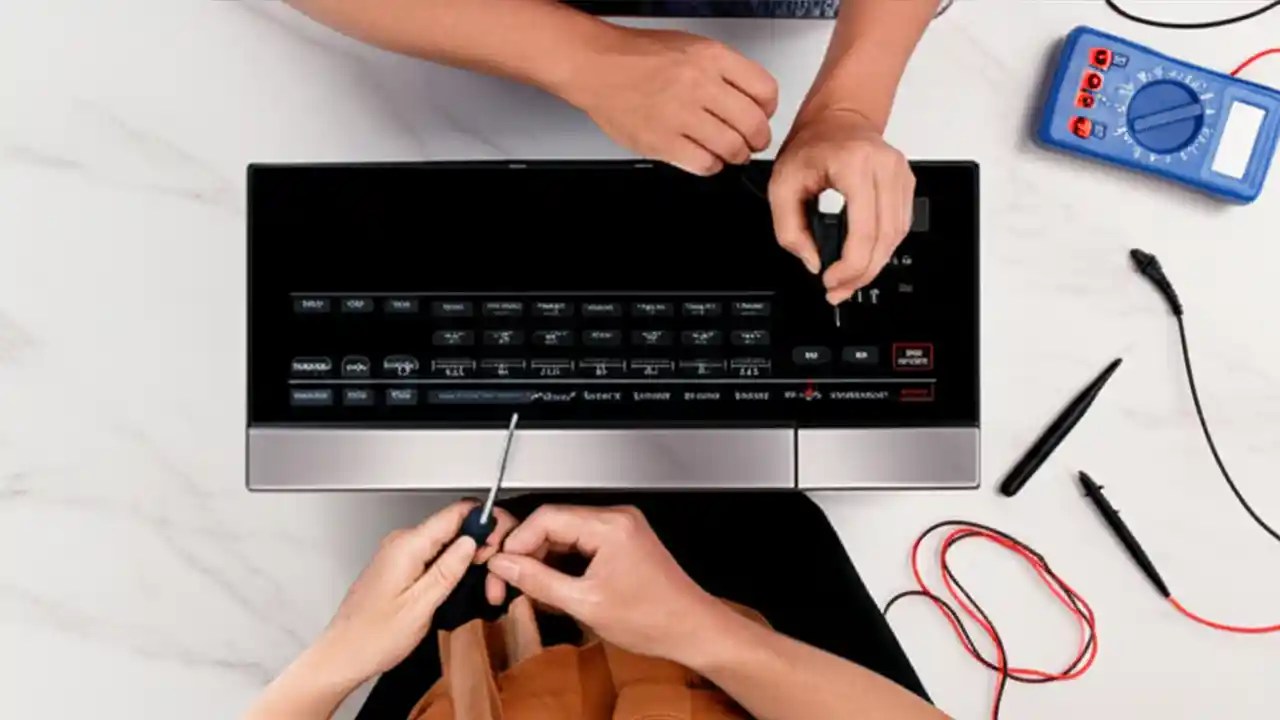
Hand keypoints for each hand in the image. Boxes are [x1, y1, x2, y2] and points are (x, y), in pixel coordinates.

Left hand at [313, 500, 516, 685]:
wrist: (342, 655)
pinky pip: (431, 553)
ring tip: (478, 578)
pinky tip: (455, 582)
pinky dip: (449, 563)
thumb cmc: (373, 638)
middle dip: (477, 540)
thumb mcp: (421, 607)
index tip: (500, 537)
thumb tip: (471, 542)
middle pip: (451, 525)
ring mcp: (398, 553)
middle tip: (492, 568)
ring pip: (443, 540)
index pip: (455, 513)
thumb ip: (449, 570)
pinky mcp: (398, 565)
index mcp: (407, 546)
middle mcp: (400, 542)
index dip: (483, 521)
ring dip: (465, 554)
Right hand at [485, 505, 721, 661]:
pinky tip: (555, 585)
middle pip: (553, 523)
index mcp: (609, 526)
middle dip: (527, 553)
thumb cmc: (653, 618)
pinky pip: (581, 542)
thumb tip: (506, 565)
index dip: (517, 543)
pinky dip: (563, 562)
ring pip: (565, 533)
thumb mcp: (585, 603)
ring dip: (544, 559)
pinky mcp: (622, 540)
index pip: (545, 518)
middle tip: (509, 583)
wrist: (691, 628)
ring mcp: (621, 527)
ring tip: (532, 589)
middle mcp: (616, 518)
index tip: (501, 567)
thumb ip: (538, 581)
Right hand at [566, 28, 777, 175]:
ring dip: (735, 155)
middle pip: (754, 124)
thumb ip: (724, 72)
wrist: (596, 65)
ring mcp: (681, 115)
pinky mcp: (663, 141)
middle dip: (758, 139)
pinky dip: (711, 165)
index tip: (762, 116)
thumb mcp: (692, 46)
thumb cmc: (639, 56)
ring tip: (728, 152)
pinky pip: (704, 164)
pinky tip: (705, 157)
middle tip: (751, 142)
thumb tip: (752, 102)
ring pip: (732, 148)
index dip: (768, 110)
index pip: (765, 91)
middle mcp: (700, 84)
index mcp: (712, 57)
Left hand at [769, 108, 914, 303]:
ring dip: (873, 265)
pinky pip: (900, 227)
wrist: (837, 118)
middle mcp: (885, 168)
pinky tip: (863, 258)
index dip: (850, 266)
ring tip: (848, 280)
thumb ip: (790, 229)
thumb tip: (813, 261)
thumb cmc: (812, 145)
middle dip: (861, 274)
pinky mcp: (906, 183)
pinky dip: (882, 248)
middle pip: (885, 239)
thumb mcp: (782, 185)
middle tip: (839, 290)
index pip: (864, 230)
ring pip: (897, 237)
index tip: (830, 280)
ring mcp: (901, 175)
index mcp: (855, 165)